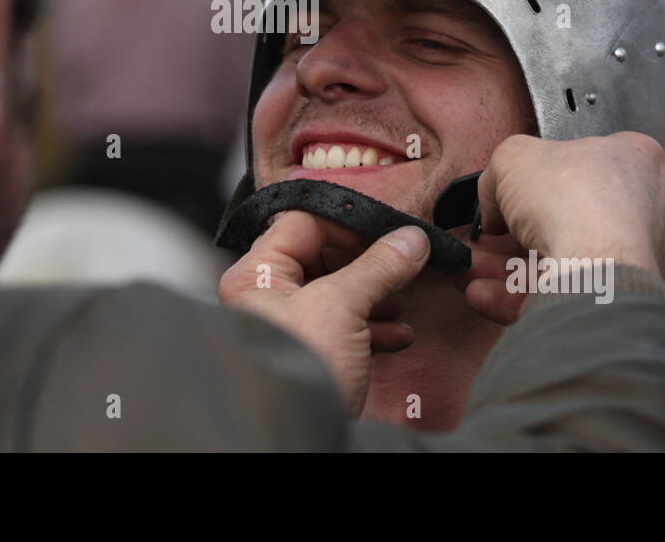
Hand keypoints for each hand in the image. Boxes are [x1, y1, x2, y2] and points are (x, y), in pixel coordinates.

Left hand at [219, 210, 430, 414]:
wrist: (296, 440)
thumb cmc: (298, 374)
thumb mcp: (341, 308)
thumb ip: (378, 267)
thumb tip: (409, 238)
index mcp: (255, 275)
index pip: (302, 224)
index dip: (347, 225)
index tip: (387, 232)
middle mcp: (265, 299)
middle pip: (322, 260)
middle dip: (367, 264)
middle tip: (401, 263)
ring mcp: (289, 330)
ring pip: (337, 296)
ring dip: (375, 297)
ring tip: (402, 301)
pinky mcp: (311, 359)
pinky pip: (343, 331)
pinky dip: (373, 330)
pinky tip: (399, 337)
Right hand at [475, 132, 664, 282]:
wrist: (596, 269)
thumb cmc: (576, 201)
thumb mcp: (515, 156)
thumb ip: (500, 170)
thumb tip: (494, 201)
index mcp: (635, 161)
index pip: (584, 162)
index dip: (537, 178)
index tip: (507, 194)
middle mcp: (643, 210)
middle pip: (566, 218)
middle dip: (514, 232)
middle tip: (488, 235)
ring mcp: (633, 258)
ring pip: (559, 260)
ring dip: (507, 267)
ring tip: (474, 269)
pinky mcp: (616, 299)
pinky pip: (561, 293)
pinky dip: (518, 294)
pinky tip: (484, 293)